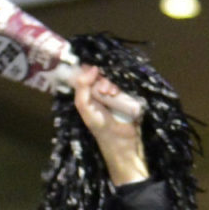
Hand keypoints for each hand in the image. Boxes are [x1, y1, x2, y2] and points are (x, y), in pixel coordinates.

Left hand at [72, 65, 147, 184]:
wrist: (120, 141)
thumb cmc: (100, 126)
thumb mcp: (84, 107)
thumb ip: (82, 87)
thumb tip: (92, 68)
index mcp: (88, 96)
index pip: (87, 76)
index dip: (88, 71)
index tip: (91, 71)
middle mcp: (101, 95)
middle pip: (100, 77)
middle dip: (100, 80)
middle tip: (102, 90)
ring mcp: (114, 96)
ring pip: (112, 81)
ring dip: (110, 85)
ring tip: (110, 94)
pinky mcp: (127, 98)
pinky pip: (124, 86)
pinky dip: (119, 88)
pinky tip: (116, 94)